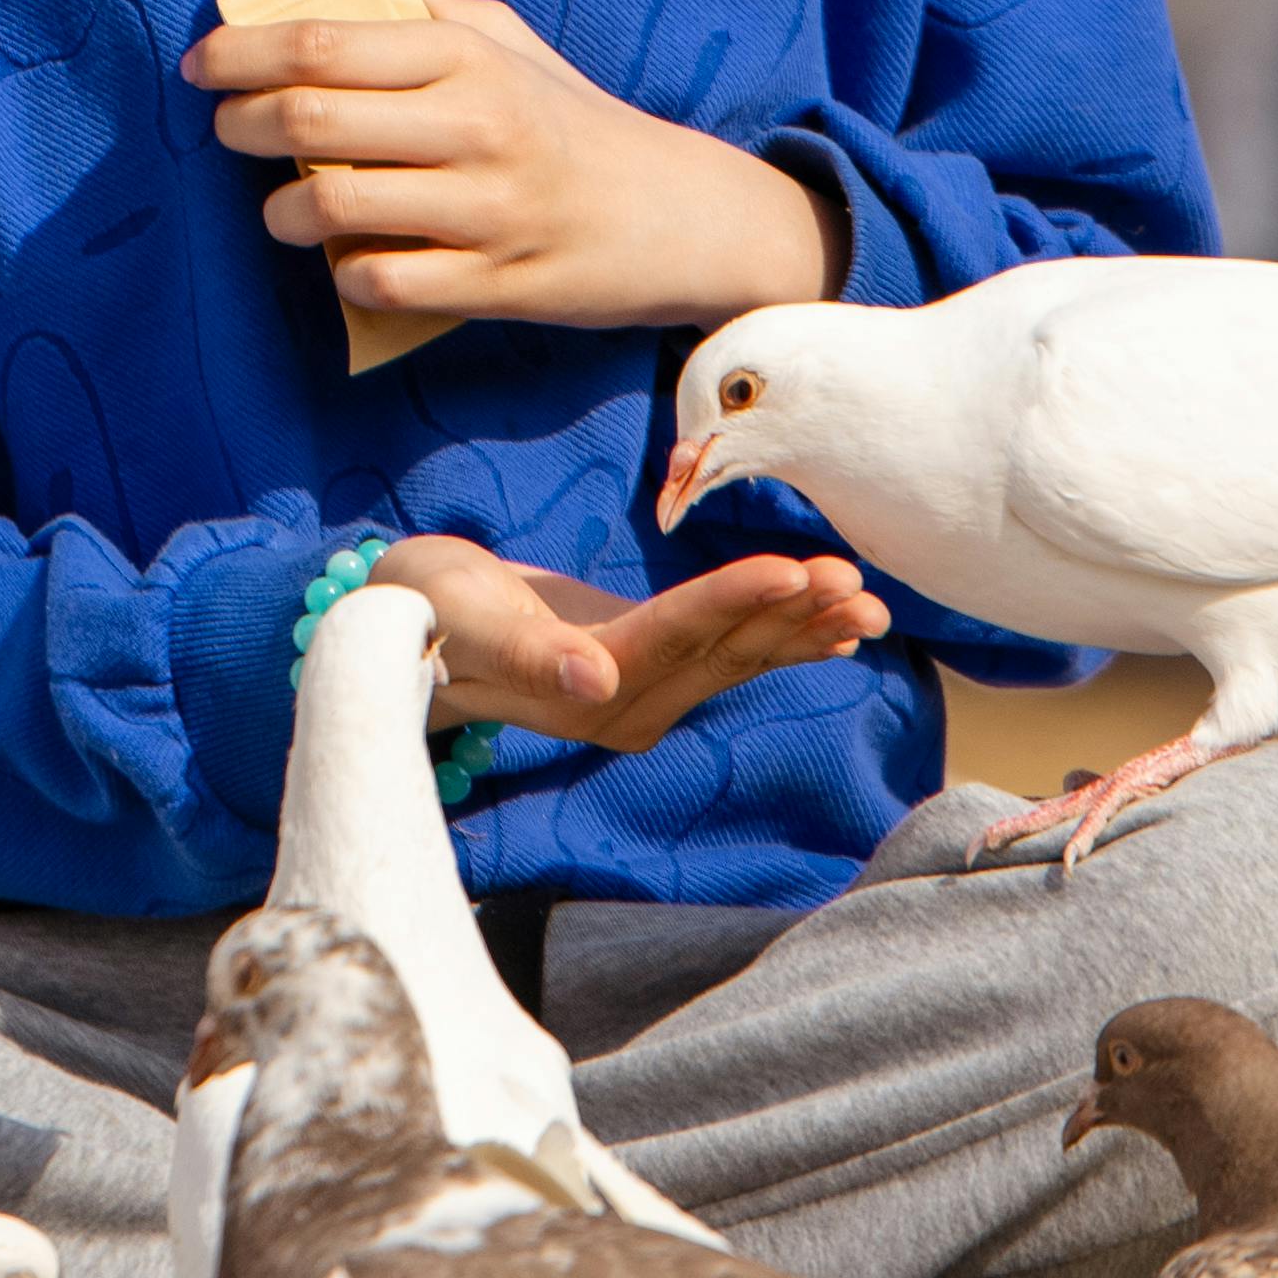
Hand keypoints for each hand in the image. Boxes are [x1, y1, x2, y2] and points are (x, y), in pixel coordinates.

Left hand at [186, 0, 838, 332]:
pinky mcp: (490, 284)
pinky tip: (347, 257)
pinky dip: (341, 270)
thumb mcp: (508, 41)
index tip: (202, 66)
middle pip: (307, 120)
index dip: (239, 54)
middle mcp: (473, 126)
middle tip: (223, 130)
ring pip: (329, 208)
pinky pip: (375, 280)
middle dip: (237, 125)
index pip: (322, 44)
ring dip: (279, 211)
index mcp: (467, 58)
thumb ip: (419, 15)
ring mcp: (482, 210)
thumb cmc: (573, 120)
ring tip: (282, 206)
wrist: (676, 213)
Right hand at [377, 537, 883, 751]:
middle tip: (856, 582)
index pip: (673, 638)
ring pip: (736, 655)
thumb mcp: (462, 623)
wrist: (412, 628)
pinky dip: (784, 637)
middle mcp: (625, 705)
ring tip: (864, 598)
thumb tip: (594, 681)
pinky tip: (836, 629)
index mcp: (582, 693)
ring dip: (802, 624)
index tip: (794, 571)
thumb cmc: (425, 613)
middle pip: (722, 652)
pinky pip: (729, 654)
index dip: (732, 603)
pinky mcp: (653, 669)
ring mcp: (642, 693)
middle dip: (791, 614)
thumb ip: (527, 653)